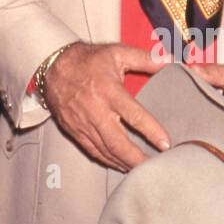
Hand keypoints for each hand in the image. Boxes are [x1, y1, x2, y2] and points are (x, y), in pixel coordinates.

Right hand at [45, 42, 169, 170]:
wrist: (53, 66)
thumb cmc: (88, 60)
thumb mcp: (117, 52)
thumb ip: (146, 58)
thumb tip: (170, 59)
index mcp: (109, 91)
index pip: (133, 115)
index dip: (151, 131)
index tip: (165, 144)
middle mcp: (96, 111)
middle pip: (118, 142)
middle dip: (137, 158)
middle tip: (155, 166)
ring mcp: (84, 124)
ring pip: (106, 151)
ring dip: (125, 163)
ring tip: (143, 170)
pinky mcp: (74, 131)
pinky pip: (93, 151)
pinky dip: (109, 161)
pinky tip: (121, 165)